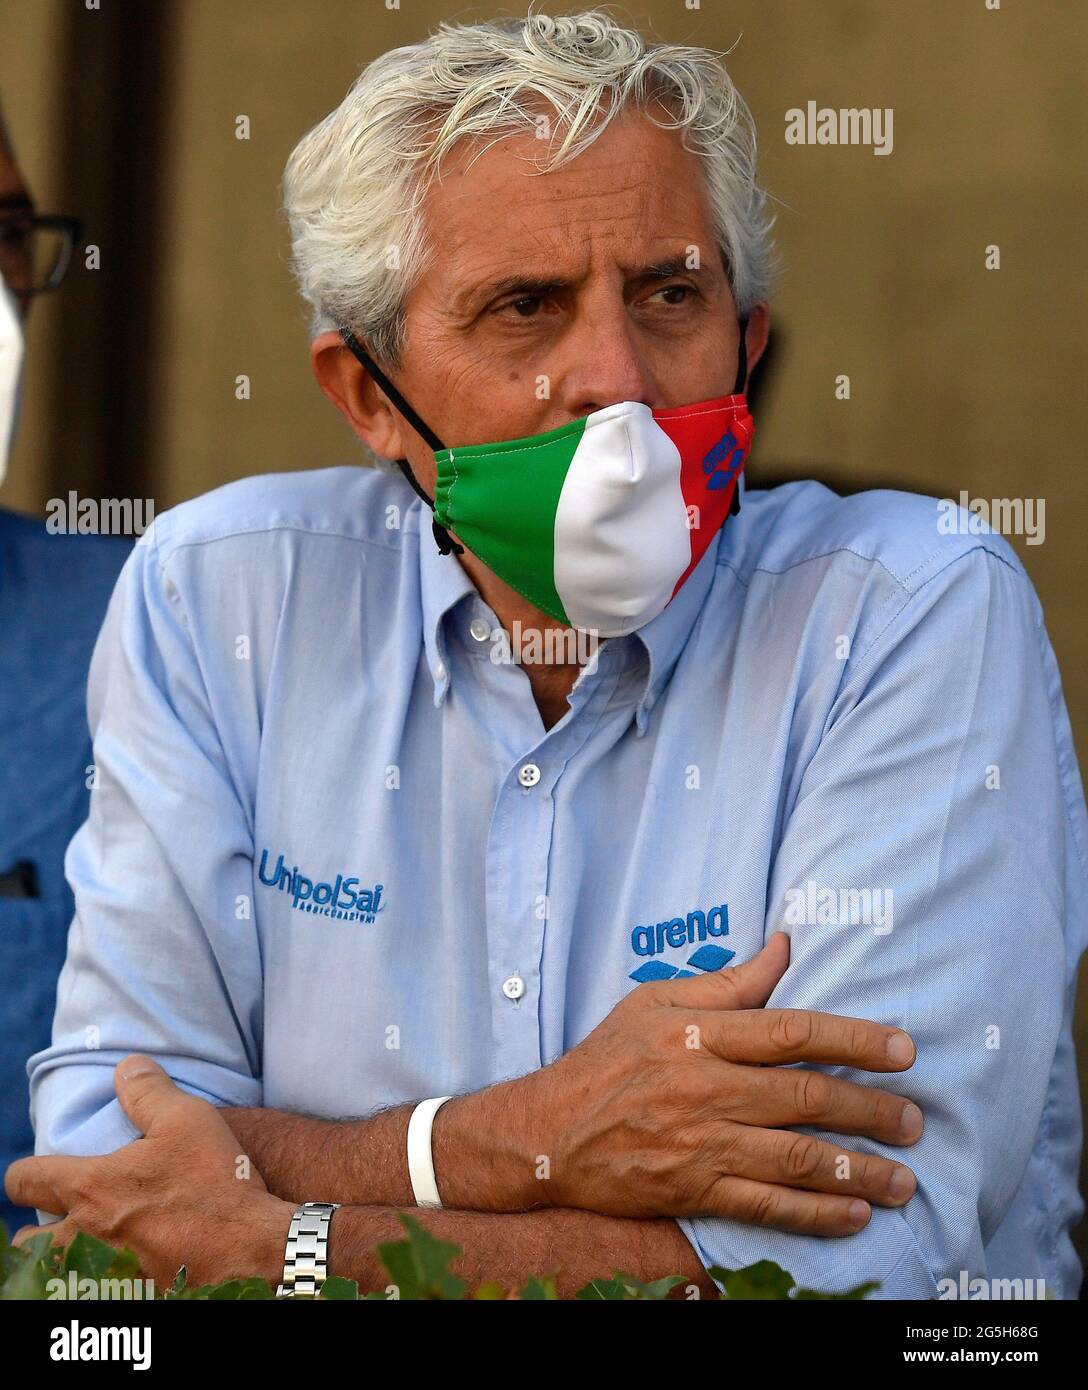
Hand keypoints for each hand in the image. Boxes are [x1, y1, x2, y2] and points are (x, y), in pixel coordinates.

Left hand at [5, 1056, 292, 1288]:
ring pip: (54, 1273)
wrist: (248, 1247)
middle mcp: (86, 1236)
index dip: (25, 1173)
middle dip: (36, 1228)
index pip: (25, 1181)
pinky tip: (125, 1263)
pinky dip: (98, 1278)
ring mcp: (103, 1273)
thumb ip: (149, 1091)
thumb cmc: (215, 1181)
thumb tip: (127, 1067)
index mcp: (91, 1189)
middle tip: (65, 1215)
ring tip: (90, 1244)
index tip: (38, 1172)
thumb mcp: (187, 1119)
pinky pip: (92, 1289)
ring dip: (61, 1257)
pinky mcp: (127, 1295)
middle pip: (25, 1244)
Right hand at [445, 933, 922, 1234]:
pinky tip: (854, 1216)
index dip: (854, 1038)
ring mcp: (700, 1145)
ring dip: (857, 1170)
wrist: (549, 1133)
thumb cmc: (607, 1059)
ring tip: (904, 1178)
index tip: (903, 1050)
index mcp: (699, 1035)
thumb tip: (785, 946)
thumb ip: (727, 982)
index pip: (791, 1030)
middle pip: (805, 1097)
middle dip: (870, 1110)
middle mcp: (706, 1089)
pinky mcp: (693, 1191)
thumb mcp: (655, 1001)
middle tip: (915, 1120)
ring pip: (795, 1158)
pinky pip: (765, 1207)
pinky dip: (814, 1215)